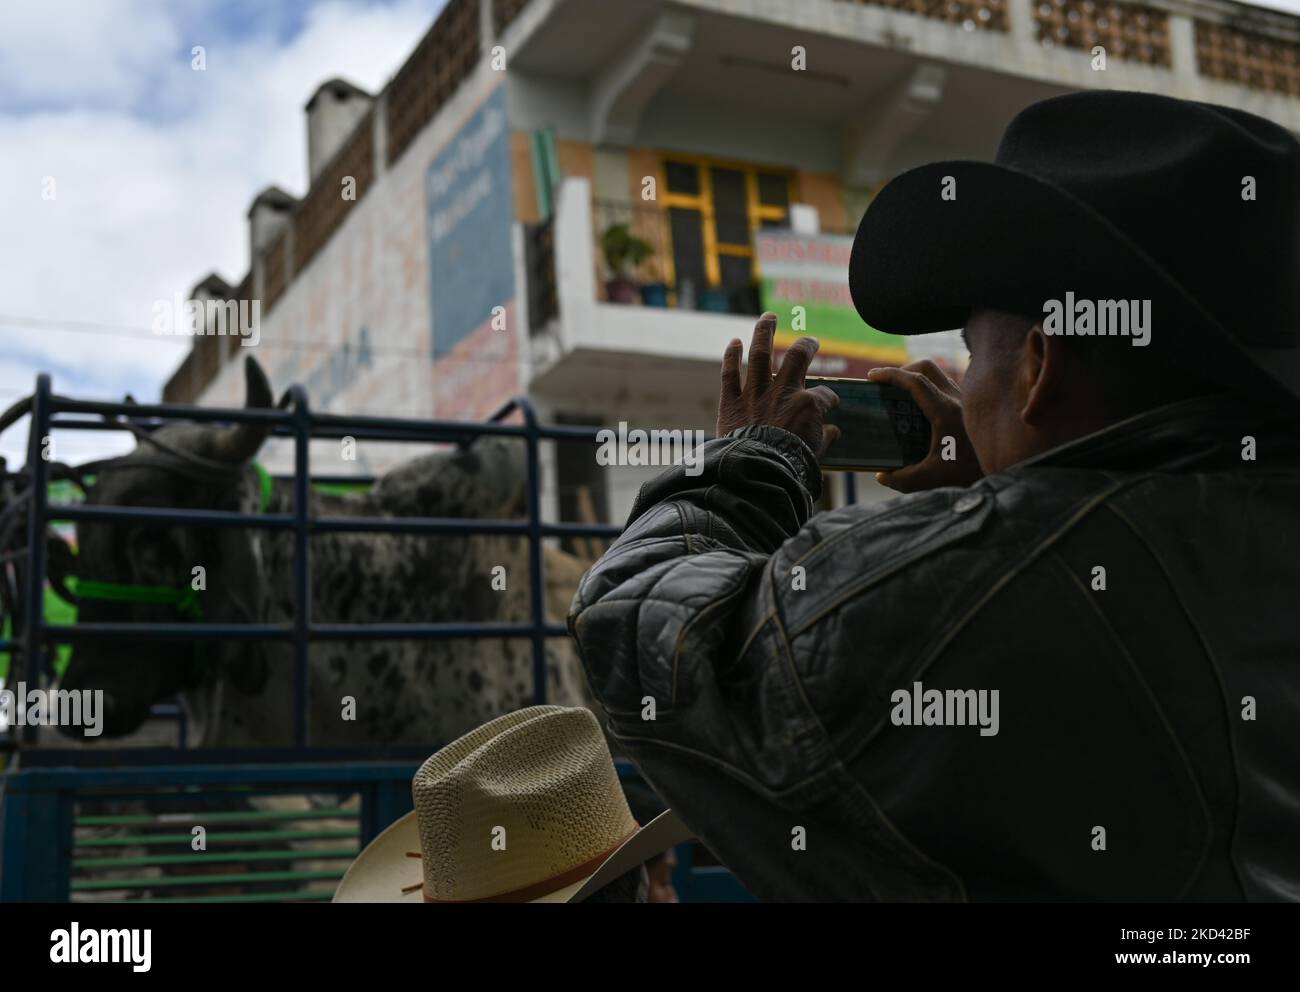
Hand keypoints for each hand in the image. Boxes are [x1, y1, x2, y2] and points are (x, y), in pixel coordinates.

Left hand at [717, 312, 840, 454]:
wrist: (757, 471)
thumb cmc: (789, 465)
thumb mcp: (816, 452)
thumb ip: (824, 438)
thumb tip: (833, 432)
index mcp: (807, 405)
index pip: (825, 396)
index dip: (830, 401)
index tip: (831, 406)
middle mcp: (782, 392)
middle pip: (796, 358)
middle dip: (806, 346)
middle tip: (810, 341)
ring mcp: (755, 395)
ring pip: (760, 355)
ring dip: (764, 333)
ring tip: (768, 317)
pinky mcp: (731, 403)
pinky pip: (729, 375)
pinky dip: (731, 357)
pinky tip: (734, 341)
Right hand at [866, 361, 982, 492]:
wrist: (1009, 468)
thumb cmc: (974, 471)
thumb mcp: (935, 477)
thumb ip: (905, 480)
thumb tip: (882, 476)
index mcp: (945, 410)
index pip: (915, 381)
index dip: (891, 375)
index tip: (872, 377)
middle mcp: (956, 398)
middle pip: (925, 367)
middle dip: (901, 371)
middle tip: (886, 386)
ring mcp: (964, 398)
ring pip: (936, 374)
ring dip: (915, 378)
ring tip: (900, 396)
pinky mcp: (967, 404)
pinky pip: (944, 385)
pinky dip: (928, 389)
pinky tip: (921, 410)